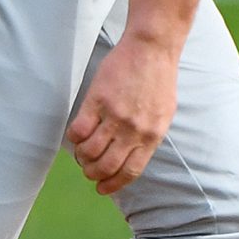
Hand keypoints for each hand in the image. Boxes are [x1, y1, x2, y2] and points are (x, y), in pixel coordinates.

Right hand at [66, 33, 182, 195]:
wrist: (152, 48)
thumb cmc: (158, 80)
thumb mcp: (163, 114)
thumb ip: (149, 136)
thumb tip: (133, 158)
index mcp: (152, 136)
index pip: (130, 172)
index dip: (113, 185)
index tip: (101, 189)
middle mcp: (134, 130)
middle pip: (107, 166)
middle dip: (93, 174)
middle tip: (88, 169)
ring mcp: (115, 115)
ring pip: (90, 151)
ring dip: (81, 157)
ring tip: (81, 152)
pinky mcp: (98, 100)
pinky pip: (79, 130)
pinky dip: (74, 138)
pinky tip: (76, 134)